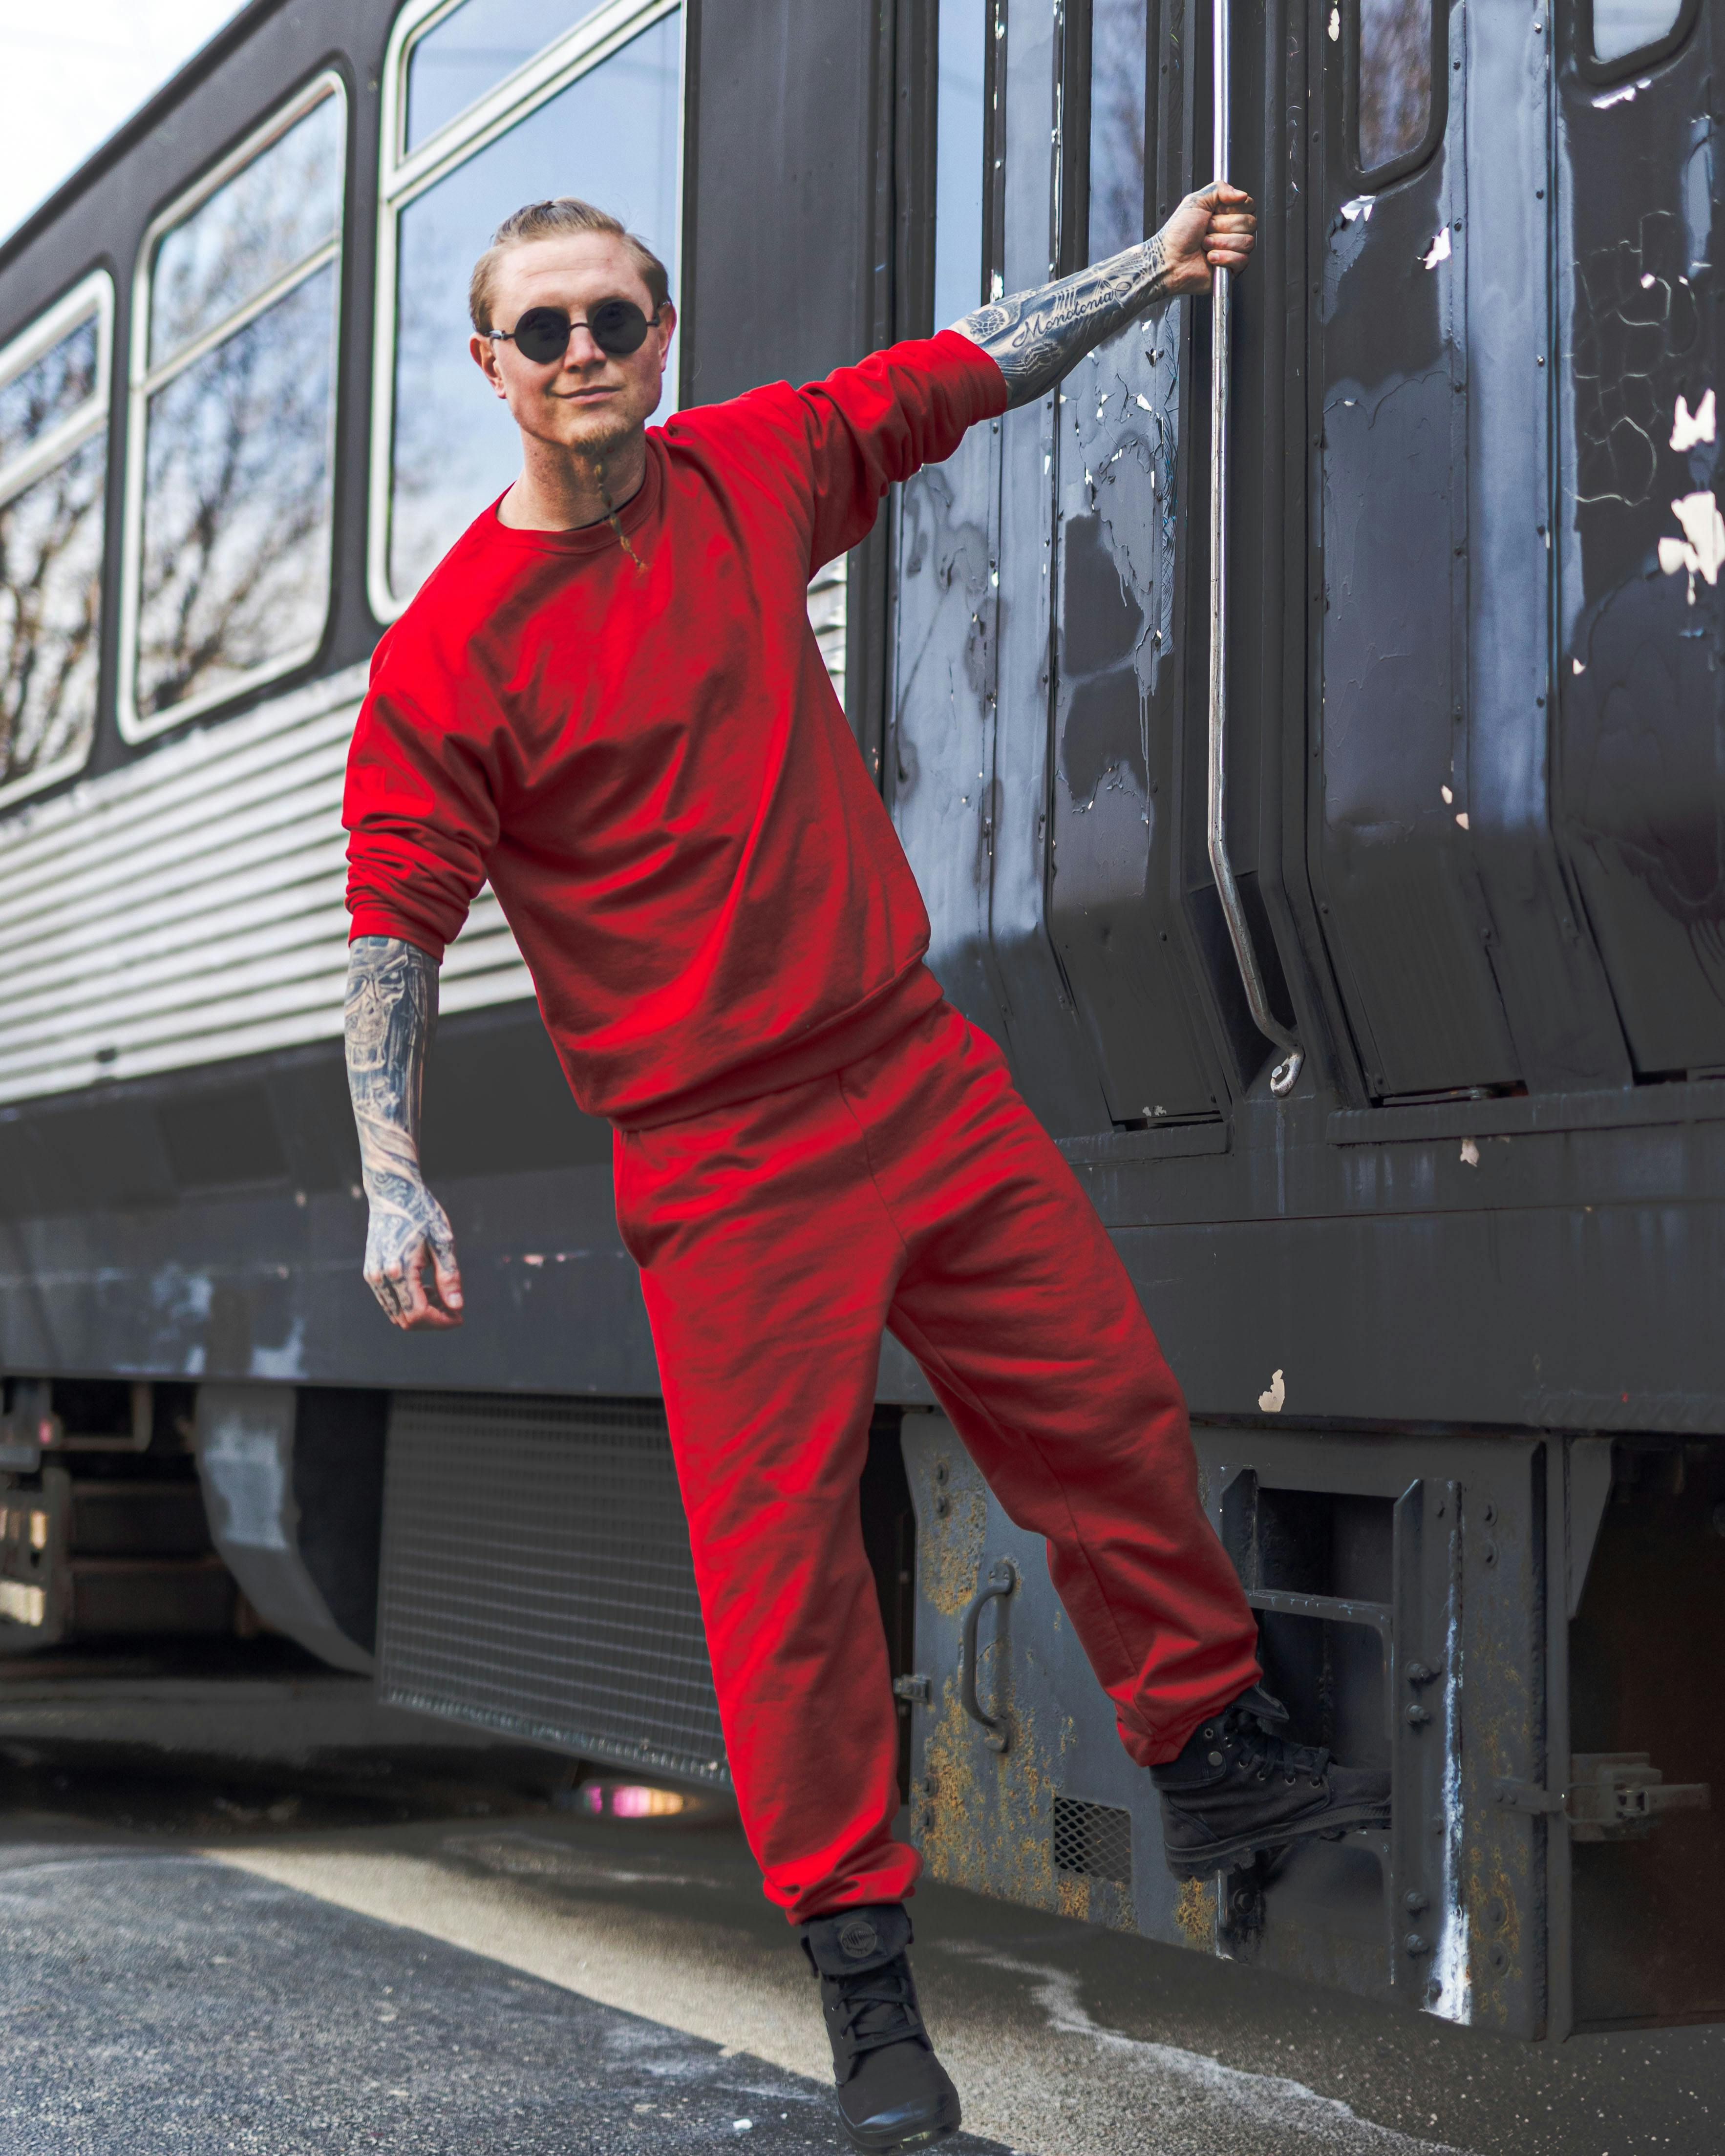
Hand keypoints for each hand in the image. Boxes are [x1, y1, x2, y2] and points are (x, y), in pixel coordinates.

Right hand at [363, 1177, 463, 1329]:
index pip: (419, 1314)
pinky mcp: (371, 1272)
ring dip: (421, 1312)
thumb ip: (449, 1276)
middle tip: (454, 1306)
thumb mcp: (443, 1242)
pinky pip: (390, 1301)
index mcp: (399, 1270)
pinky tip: (425, 1287)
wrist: (393, 1193)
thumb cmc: (422, 1213)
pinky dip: (409, 1303)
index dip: (442, 1321)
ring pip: (396, 1314)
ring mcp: (373, 1275)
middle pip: (406, 1319)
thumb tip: (457, 1307)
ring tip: (441, 1293)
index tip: (460, 1316)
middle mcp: (380, 1276)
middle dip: (433, 1320)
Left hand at [1158, 182, 1256, 294]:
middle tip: (1206, 229)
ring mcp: (1234, 250)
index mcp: (1227, 214)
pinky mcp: (1232, 269)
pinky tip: (1210, 258)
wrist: (1169, 260)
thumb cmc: (1177, 234)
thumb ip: (1219, 189)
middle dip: (1223, 226)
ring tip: (1205, 244)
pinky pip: (1242, 260)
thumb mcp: (1196, 201)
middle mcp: (1232, 231)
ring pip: (1247, 242)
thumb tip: (1242, 194)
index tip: (1215, 212)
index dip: (1233, 208)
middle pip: (1250, 223)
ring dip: (1221, 242)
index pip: (1249, 205)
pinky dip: (1223, 258)